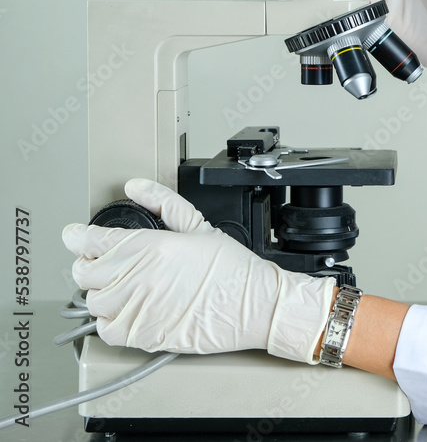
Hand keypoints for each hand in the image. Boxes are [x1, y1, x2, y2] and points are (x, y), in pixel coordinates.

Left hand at [62, 179, 335, 362]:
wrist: (255, 306)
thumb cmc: (233, 269)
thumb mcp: (199, 225)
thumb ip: (163, 202)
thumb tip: (136, 186)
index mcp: (149, 247)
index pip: (90, 240)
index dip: (77, 237)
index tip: (75, 236)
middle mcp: (137, 278)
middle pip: (84, 272)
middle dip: (90, 265)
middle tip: (106, 263)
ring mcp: (137, 309)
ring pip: (92, 302)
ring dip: (101, 293)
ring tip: (124, 287)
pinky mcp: (142, 336)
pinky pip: (105, 330)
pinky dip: (110, 321)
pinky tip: (129, 310)